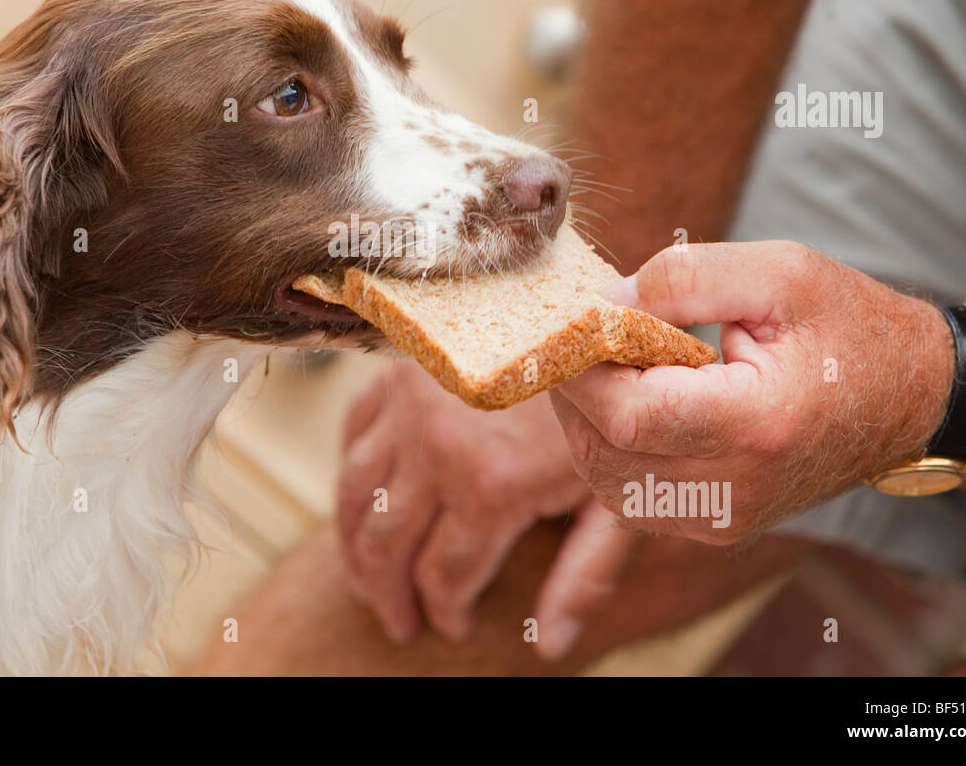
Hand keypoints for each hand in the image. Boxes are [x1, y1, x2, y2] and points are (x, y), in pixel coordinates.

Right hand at [338, 360, 636, 658]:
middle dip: (388, 595)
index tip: (454, 627)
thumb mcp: (614, 496)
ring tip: (368, 581)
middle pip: (386, 546)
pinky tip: (366, 508)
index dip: (445, 613)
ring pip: (354, 497)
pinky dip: (351, 479)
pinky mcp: (397, 375)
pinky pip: (351, 438)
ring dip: (353, 549)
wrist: (585, 320)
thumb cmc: (609, 410)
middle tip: (399, 621)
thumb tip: (550, 645)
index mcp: (493, 486)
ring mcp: (410, 407)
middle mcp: (438, 448)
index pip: (444, 577)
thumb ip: (583, 574)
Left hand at [550, 241, 952, 543]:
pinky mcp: (712, 524)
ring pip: (604, 478)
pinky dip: (608, 445)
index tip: (576, 318)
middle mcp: (736, 487)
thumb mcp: (779, 272)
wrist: (910, 400)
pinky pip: (626, 494)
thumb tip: (602, 305)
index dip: (583, 367)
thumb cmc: (849, 328)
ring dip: (586, 416)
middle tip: (585, 334)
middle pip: (605, 449)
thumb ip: (684, 278)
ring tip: (610, 362)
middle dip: (576, 386)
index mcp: (758, 425)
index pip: (630, 413)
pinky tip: (628, 398)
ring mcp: (722, 516)